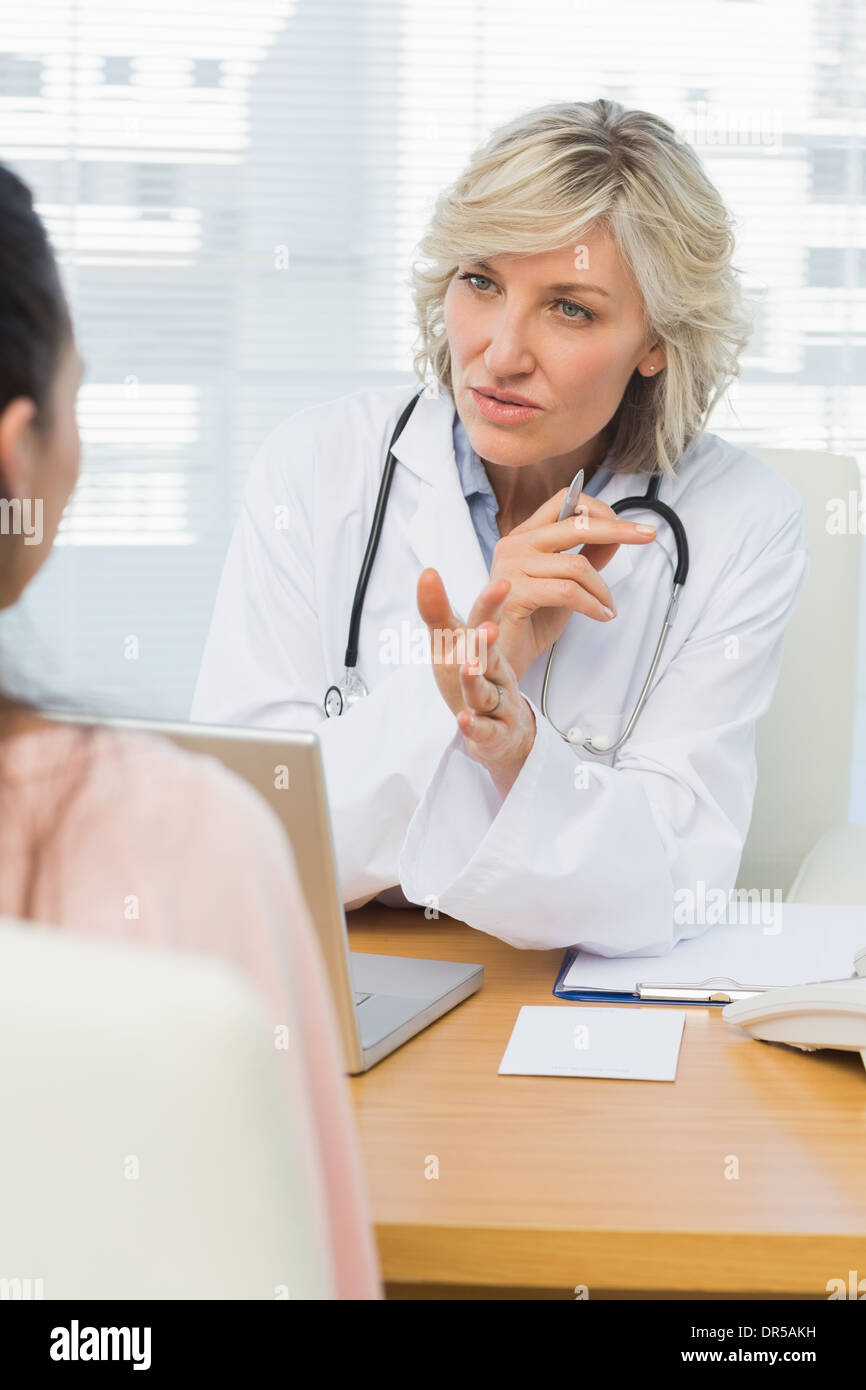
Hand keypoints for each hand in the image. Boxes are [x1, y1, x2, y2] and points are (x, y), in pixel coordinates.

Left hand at [416, 569, 534, 796]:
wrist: (503, 731)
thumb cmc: (476, 678)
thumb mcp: (451, 645)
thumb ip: (437, 611)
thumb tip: (427, 571)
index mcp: (485, 648)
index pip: (488, 622)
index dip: (493, 605)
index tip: (503, 584)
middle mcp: (496, 672)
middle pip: (491, 657)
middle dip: (487, 644)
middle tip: (485, 630)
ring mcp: (498, 704)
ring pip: (488, 693)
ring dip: (477, 682)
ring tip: (468, 669)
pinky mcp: (495, 734)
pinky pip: (486, 731)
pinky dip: (476, 726)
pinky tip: (465, 721)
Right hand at [466, 489, 656, 680]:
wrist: (502, 659)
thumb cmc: (530, 623)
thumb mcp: (565, 584)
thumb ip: (586, 558)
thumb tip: (617, 536)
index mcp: (524, 536)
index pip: (564, 502)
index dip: (599, 509)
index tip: (630, 526)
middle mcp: (514, 545)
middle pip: (575, 524)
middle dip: (618, 529)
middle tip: (648, 535)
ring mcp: (511, 568)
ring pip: (577, 565)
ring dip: (602, 590)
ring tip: (607, 607)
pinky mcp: (514, 594)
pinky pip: (568, 591)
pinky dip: (592, 604)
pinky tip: (600, 615)